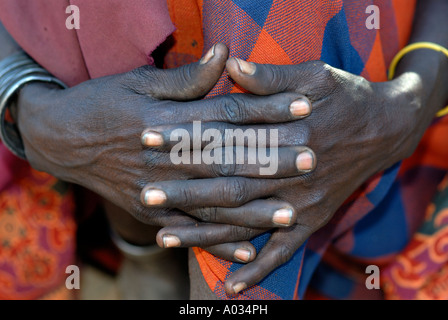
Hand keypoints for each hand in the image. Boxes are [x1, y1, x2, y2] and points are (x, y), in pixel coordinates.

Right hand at [15, 44, 313, 262]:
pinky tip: (248, 251)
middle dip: (272, 160)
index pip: (227, 114)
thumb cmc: (100, 103)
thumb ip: (187, 77)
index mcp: (167, 121)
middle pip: (228, 159)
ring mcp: (158, 190)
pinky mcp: (151, 211)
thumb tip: (225, 54)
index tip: (303, 106)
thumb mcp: (138, 81)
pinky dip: (217, 243)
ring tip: (292, 211)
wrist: (58, 138)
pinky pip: (190, 231)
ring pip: (213, 202)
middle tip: (311, 158)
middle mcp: (166, 159)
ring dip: (254, 208)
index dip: (267, 109)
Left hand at [149, 58, 422, 293]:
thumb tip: (232, 66)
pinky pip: (283, 250)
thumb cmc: (347, 96)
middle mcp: (292, 173)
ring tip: (164, 236)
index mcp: (288, 134)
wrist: (386, 128)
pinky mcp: (313, 219)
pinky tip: (232, 286)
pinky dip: (258, 268)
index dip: (186, 139)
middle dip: (184, 190)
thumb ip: (272, 76)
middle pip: (229, 184)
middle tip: (145, 193)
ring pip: (246, 222)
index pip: (226, 138)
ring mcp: (302, 202)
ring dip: (205, 232)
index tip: (149, 139)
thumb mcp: (315, 75)